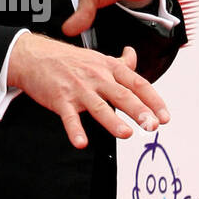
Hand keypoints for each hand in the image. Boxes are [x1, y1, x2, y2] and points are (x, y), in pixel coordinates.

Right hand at [7, 34, 170, 147]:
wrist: (34, 56)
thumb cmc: (67, 59)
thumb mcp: (97, 57)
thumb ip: (119, 62)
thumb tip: (133, 57)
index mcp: (109, 68)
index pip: (137, 83)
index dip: (153, 100)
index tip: (164, 116)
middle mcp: (96, 77)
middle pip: (122, 94)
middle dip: (139, 111)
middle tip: (152, 126)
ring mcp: (78, 89)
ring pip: (99, 106)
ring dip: (113, 121)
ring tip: (126, 134)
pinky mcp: (60, 99)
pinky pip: (69, 117)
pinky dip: (75, 130)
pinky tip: (81, 142)